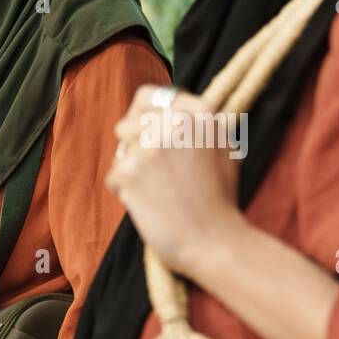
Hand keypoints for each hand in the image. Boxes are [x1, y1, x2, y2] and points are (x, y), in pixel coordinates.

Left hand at [105, 84, 244, 277]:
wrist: (214, 242)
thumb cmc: (220, 201)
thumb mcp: (223, 149)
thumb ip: (198, 124)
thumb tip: (172, 108)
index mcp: (199, 112)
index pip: (148, 96)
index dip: (140, 113)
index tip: (143, 129)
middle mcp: (173, 122)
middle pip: (126, 125)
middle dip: (133, 147)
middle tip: (154, 172)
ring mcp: (150, 146)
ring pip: (121, 153)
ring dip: (132, 172)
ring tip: (160, 192)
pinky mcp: (130, 171)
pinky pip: (114, 176)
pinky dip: (127, 193)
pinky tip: (152, 205)